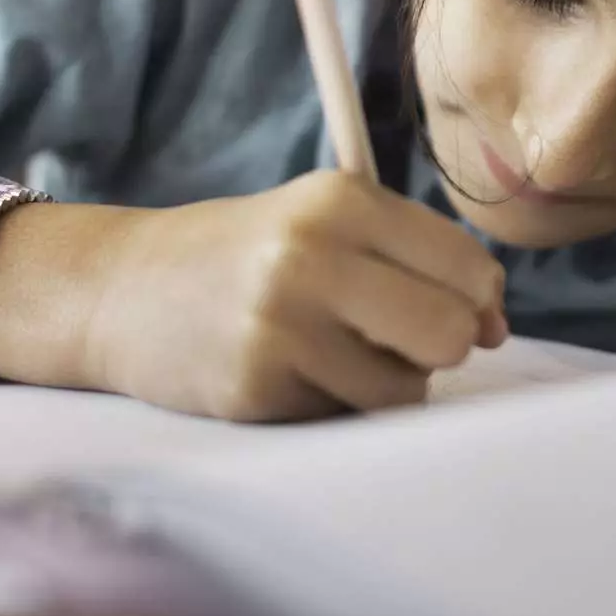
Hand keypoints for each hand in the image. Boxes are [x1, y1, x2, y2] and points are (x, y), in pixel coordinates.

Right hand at [80, 172, 507, 420]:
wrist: (123, 289)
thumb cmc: (246, 256)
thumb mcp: (325, 225)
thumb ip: (415, 260)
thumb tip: (493, 326)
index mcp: (342, 199)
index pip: (466, 263)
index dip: (479, 301)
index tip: (464, 313)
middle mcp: (311, 254)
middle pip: (447, 330)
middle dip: (441, 346)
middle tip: (399, 339)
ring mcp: (280, 323)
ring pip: (406, 388)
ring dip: (386, 383)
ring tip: (334, 353)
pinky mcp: (256, 385)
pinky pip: (348, 416)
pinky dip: (334, 403)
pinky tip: (290, 373)